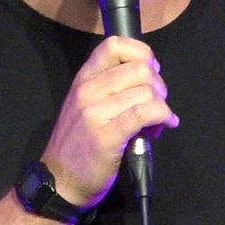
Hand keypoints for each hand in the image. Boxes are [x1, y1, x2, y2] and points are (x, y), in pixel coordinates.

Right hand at [41, 37, 177, 208]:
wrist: (60, 180)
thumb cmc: (77, 145)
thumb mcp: (84, 105)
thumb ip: (109, 87)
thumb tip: (148, 77)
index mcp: (83, 79)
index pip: (115, 45)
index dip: (141, 53)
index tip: (149, 71)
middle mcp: (87, 90)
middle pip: (140, 68)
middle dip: (158, 85)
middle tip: (155, 102)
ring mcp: (95, 112)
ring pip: (147, 92)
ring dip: (162, 105)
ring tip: (156, 121)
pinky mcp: (108, 135)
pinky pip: (146, 113)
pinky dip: (164, 117)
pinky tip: (164, 125)